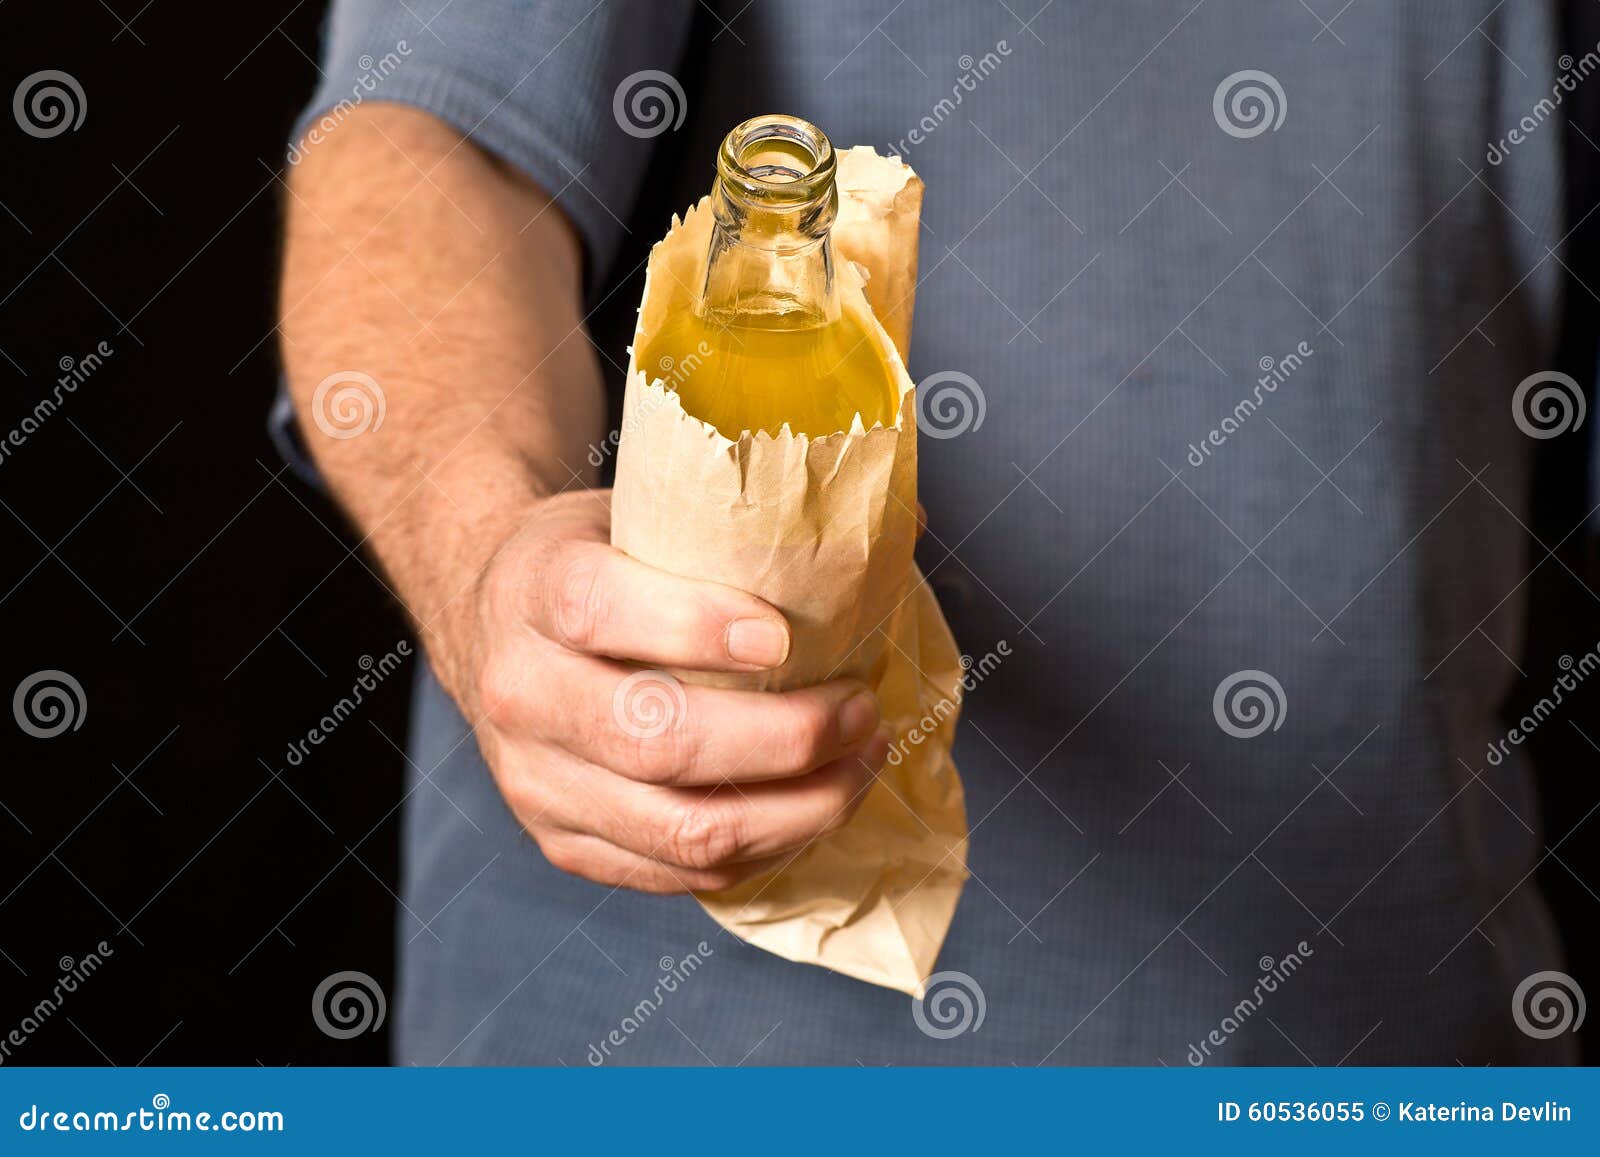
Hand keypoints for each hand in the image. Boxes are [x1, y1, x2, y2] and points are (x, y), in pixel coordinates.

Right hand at [454, 489, 888, 893]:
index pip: (599, 611)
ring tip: (858, 764)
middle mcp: (521, 692)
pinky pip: (677, 872)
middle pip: (655, 741)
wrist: (490, 620)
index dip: (695, 626)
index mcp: (534, 590)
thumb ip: (741, 519)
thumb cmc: (592, 558)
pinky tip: (811, 805)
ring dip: (795, 808)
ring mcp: (534, 781)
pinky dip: (762, 847)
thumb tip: (904, 519)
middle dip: (784, 737)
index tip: (783, 635)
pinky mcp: (560, 842)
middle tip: (859, 710)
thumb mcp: (638, 511)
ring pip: (680, 828)